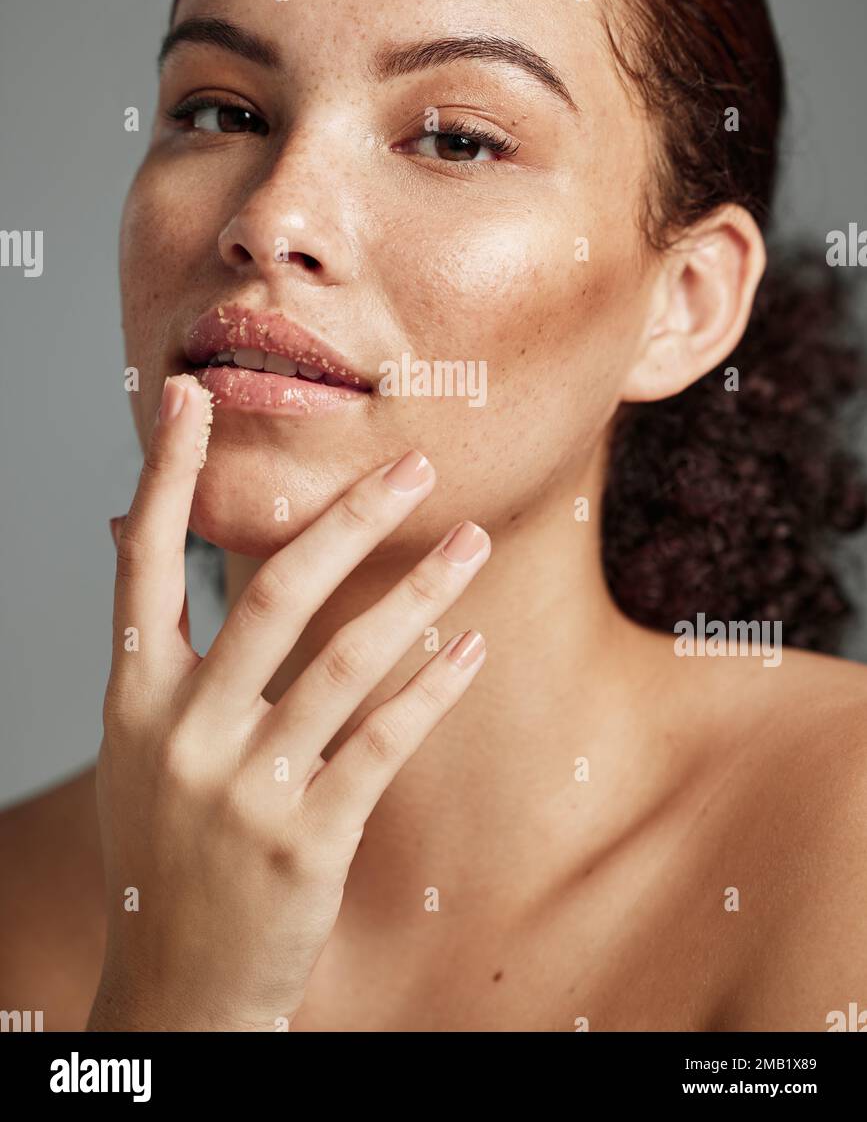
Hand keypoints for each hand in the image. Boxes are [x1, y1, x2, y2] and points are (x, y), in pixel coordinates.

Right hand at [87, 373, 489, 1031]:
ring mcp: (245, 789)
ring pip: (347, 661)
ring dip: (420, 593)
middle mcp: (183, 734)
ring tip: (469, 540)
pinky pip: (384, 741)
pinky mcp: (307, 839)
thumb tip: (133, 534)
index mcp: (134, 701)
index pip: (146, 564)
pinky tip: (471, 646)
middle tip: (414, 464)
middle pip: (273, 595)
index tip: (190, 396)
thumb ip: (152, 651)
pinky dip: (434, 687)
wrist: (175, 987)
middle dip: (348, 519)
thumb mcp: (136, 749)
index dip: (167, 477)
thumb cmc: (166, 850)